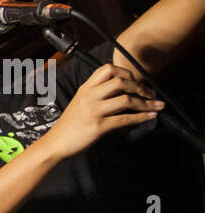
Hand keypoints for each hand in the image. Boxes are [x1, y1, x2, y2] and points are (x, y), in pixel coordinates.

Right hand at [42, 63, 161, 157]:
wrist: (56, 143)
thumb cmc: (70, 124)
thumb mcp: (80, 103)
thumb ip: (98, 94)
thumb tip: (124, 92)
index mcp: (85, 89)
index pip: (108, 69)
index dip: (126, 72)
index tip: (136, 81)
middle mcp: (89, 97)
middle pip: (121, 81)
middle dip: (140, 87)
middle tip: (151, 94)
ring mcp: (93, 111)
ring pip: (126, 100)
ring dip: (146, 103)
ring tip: (156, 106)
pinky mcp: (98, 126)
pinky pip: (125, 119)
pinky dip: (141, 117)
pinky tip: (150, 116)